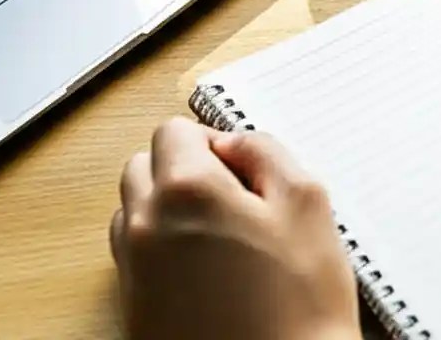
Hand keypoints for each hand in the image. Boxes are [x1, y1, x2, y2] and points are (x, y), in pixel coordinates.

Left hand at [111, 117, 359, 339]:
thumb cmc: (302, 310)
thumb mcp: (308, 205)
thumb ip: (267, 152)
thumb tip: (236, 143)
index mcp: (188, 191)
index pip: (174, 131)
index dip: (213, 142)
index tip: (241, 171)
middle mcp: (147, 225)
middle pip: (145, 165)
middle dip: (184, 172)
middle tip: (235, 204)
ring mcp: (133, 269)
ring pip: (134, 209)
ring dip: (168, 210)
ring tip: (222, 241)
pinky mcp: (131, 306)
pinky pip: (135, 255)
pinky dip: (161, 249)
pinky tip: (207, 273)